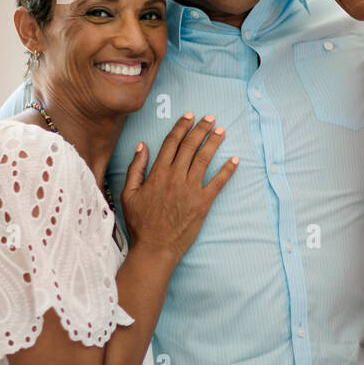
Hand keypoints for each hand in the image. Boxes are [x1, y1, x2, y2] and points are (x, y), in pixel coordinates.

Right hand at [120, 113, 237, 260]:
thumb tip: (142, 146)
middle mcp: (175, 177)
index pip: (171, 143)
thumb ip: (135, 168)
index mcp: (157, 173)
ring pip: (204, 159)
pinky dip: (227, 170)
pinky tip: (235, 160)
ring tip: (221, 131)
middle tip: (210, 118)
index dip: (181, 127)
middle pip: (190, 146)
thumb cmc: (140, 223)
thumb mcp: (128, 194)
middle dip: (201, 129)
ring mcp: (190, 189)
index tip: (189, 117)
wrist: (155, 247)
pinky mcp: (203, 202)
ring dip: (214, 143)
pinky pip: (218, 182)